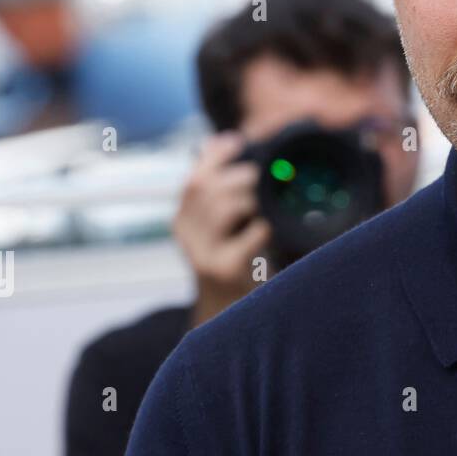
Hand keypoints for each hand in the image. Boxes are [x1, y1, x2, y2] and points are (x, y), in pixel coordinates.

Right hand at [172, 132, 271, 326]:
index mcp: (184, 219)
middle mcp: (186, 234)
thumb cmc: (238, 261)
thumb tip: (228, 140)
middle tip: (266, 176)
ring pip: (222, 207)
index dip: (216, 156)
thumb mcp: (225, 226)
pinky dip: (262, 227)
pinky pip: (246, 237)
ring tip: (270, 200)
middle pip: (206, 188)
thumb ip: (224, 190)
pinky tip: (272, 227)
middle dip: (240, 176)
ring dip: (251, 197)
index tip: (239, 142)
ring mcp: (202, 253)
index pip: (194, 178)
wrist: (230, 315)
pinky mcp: (223, 269)